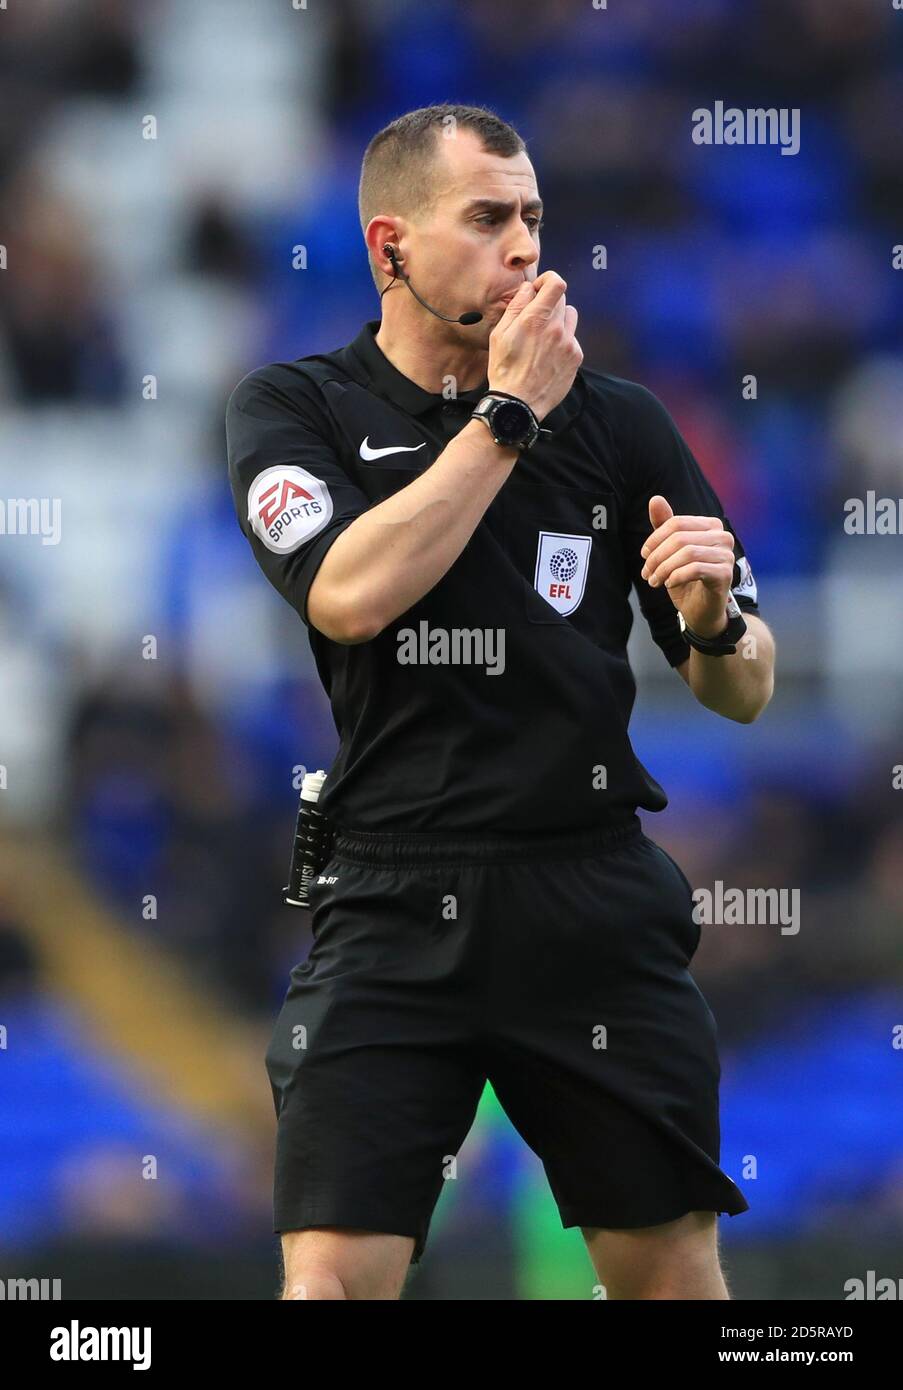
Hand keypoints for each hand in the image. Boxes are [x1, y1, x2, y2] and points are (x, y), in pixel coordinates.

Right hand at [487, 271, 582, 421]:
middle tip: (535, 319)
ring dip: (559, 320)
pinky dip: (563, 341)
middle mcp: (556, 328)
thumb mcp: (500, 334)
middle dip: (548, 303)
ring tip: (544, 337)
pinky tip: (549, 355)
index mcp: (535, 319)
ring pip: (570, 316)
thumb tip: (528, 289)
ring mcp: (569, 343)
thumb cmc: (505, 369)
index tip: (540, 289)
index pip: (556, 283)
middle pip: (561, 299)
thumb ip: (516, 307)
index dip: (548, 280)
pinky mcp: (576, 357)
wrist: (518, 403)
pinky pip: (573, 338)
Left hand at [639, 495, 734, 636]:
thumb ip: (664, 526)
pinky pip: (695, 568)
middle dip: (657, 556)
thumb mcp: (670, 552)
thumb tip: (655, 499)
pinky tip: (669, 584)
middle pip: (680, 537)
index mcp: (711, 526)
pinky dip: (676, 576)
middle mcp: (722, 537)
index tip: (644, 556)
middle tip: (647, 573)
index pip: (676, 523)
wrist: (701, 611)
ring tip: (654, 580)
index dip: (655, 539)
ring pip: (687, 552)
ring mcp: (726, 555)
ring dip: (664, 568)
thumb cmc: (686, 579)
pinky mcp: (725, 574)